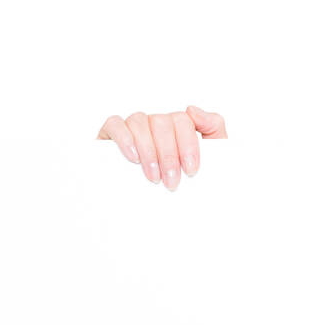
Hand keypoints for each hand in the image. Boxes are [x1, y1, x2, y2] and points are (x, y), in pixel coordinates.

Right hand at [95, 105, 227, 190]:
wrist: (157, 214)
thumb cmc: (185, 184)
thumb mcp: (210, 156)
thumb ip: (213, 127)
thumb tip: (192, 110)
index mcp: (175, 127)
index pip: (182, 121)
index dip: (187, 144)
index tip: (191, 171)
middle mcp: (153, 124)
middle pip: (161, 122)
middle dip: (168, 155)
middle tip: (172, 182)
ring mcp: (132, 128)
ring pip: (139, 122)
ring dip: (148, 151)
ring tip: (154, 178)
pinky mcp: (110, 135)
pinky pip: (114, 124)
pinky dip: (124, 138)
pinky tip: (133, 157)